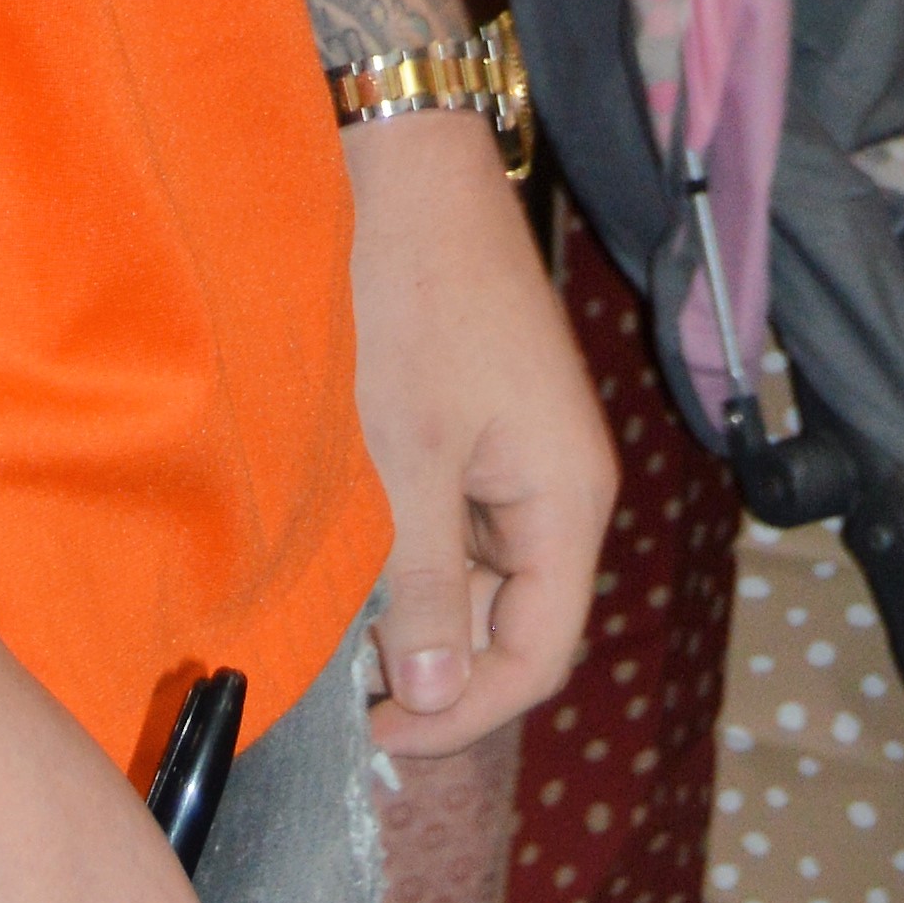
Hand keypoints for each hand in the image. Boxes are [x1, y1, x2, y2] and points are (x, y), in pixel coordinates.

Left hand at [347, 106, 617, 756]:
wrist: (402, 166)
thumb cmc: (408, 301)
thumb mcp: (406, 460)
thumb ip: (425, 587)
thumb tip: (428, 698)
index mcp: (568, 498)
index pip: (538, 655)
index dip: (461, 713)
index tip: (373, 736)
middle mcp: (563, 484)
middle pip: (516, 621)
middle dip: (433, 662)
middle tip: (338, 682)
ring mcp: (524, 453)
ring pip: (482, 574)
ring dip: (416, 605)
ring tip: (336, 615)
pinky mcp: (486, 424)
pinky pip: (460, 522)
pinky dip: (410, 550)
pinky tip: (351, 551)